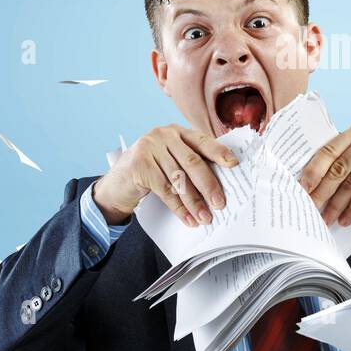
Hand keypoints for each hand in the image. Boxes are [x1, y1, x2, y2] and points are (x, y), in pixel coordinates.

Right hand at [92, 125, 237, 227]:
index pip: (202, 141)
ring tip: (204, 217)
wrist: (117, 184)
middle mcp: (163, 135)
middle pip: (193, 162)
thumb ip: (190, 164)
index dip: (219, 152)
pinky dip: (178, 207)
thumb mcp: (171, 162)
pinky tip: (187, 218)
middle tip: (220, 203)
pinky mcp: (139, 165)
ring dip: (194, 202)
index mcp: (177, 132)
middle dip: (209, 185)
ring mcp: (149, 148)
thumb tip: (218, 185)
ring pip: (179, 179)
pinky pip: (165, 190)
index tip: (234, 164)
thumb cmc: (150, 173)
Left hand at [299, 121, 350, 230]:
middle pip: (338, 168)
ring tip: (326, 218)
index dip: (313, 170)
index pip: (329, 149)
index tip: (301, 186)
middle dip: (321, 191)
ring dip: (335, 205)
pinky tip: (345, 219)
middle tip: (310, 206)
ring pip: (350, 183)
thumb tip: (311, 182)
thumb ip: (346, 160)